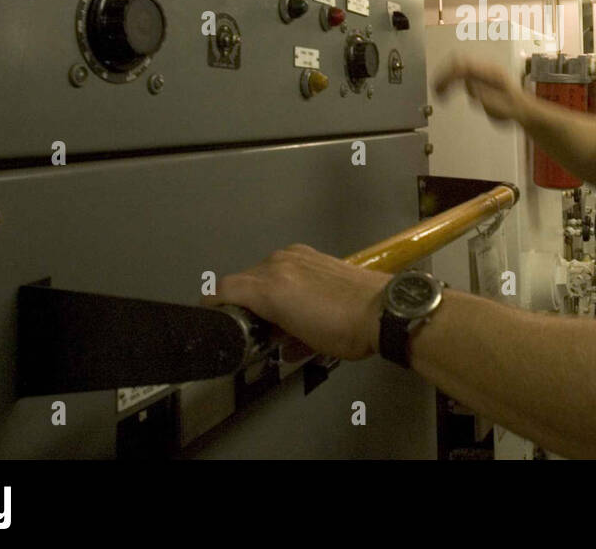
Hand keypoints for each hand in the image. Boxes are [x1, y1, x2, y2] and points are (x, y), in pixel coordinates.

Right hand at [205, 245, 390, 360]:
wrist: (385, 310)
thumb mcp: (301, 341)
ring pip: (266, 274)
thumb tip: (270, 335)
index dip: (214, 306)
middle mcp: (280, 264)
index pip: (224, 290)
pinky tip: (299, 307)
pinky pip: (287, 267)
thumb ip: (275, 333)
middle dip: (245, 304)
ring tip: (280, 322)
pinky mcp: (316, 255)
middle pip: (244, 281)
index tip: (211, 317)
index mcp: (270, 284)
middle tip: (253, 328)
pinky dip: (285, 285)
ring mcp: (299, 256)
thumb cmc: (345, 328)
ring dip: (266, 295)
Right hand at [432, 56, 524, 122]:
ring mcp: (484, 71)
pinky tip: (447, 90)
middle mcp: (488, 68)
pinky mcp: (481, 76)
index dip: (449, 75)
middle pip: (460, 61)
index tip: (440, 87)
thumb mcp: (501, 108)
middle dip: (444, 74)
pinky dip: (451, 79)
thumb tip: (469, 85)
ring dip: (446, 76)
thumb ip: (485, 97)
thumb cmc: (515, 110)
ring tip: (439, 91)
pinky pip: (462, 71)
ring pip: (459, 65)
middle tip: (435, 89)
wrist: (524, 110)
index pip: (466, 67)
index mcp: (492, 73)